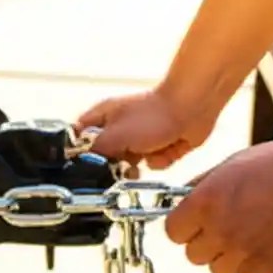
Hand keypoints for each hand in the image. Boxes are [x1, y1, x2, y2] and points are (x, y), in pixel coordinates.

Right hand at [74, 87, 216, 171]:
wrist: (192, 107)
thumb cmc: (153, 115)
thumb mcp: (114, 135)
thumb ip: (94, 150)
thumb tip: (82, 161)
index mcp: (104, 116)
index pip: (80, 135)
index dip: (79, 151)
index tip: (85, 164)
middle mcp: (121, 126)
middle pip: (107, 156)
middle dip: (118, 163)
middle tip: (125, 161)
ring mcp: (141, 136)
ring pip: (132, 163)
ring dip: (143, 162)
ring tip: (151, 151)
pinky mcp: (161, 145)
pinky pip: (154, 163)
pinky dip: (162, 159)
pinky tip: (168, 148)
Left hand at [164, 139, 272, 272]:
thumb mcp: (232, 164)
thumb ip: (203, 186)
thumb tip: (185, 199)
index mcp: (206, 203)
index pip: (173, 231)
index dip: (184, 226)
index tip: (192, 222)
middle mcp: (221, 231)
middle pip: (193, 254)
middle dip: (205, 241)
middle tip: (223, 226)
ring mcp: (244, 252)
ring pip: (218, 269)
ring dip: (227, 255)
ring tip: (246, 234)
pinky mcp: (268, 267)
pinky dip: (252, 264)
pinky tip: (263, 242)